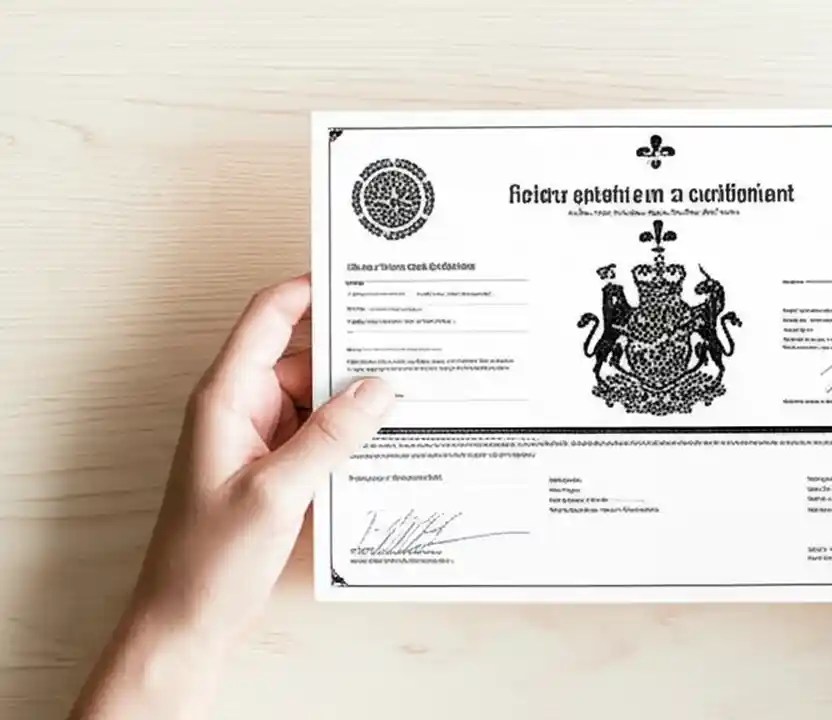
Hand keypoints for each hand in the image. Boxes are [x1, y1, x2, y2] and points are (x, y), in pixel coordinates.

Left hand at [71, 275, 394, 719]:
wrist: (187, 622)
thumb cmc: (209, 560)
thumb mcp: (279, 492)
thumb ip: (332, 435)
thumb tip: (380, 387)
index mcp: (227, 398)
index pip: (269, 318)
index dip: (309, 289)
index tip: (359, 276)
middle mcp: (244, 409)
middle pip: (305, 356)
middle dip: (353, 349)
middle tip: (409, 339)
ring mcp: (261, 440)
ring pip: (319, 397)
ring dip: (358, 397)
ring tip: (412, 391)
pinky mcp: (278, 470)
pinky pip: (321, 434)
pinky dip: (352, 433)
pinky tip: (389, 439)